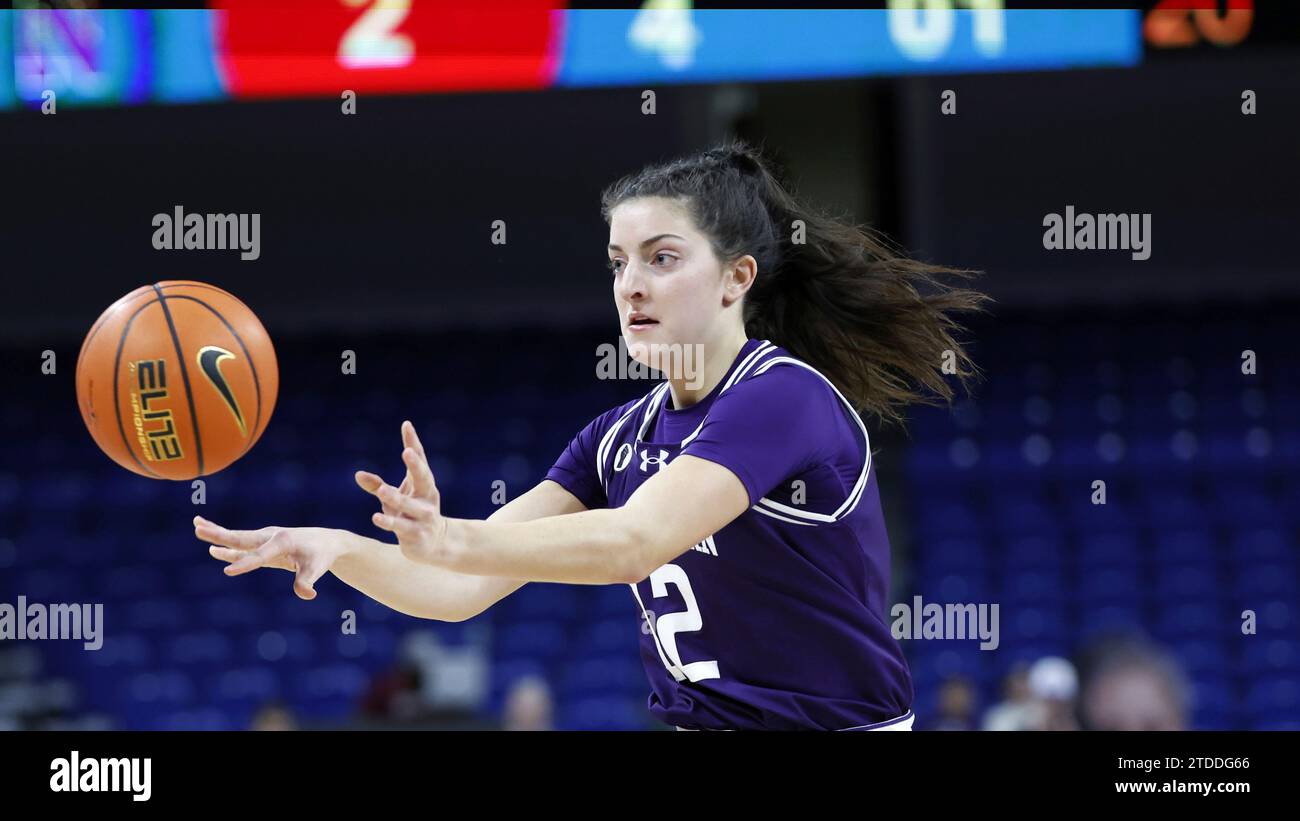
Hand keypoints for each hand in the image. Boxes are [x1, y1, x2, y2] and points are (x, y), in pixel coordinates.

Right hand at [195, 517, 353, 599]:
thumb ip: (307, 582)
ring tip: (197, 526)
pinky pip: (242, 546)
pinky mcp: (263, 546)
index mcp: (282, 541)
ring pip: (238, 538)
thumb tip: (306, 595)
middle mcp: (271, 537)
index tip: (227, 572)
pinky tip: (214, 549)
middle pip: (241, 538)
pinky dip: (227, 545)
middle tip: (197, 528)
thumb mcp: (317, 569)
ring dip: (217, 534)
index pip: (260, 556)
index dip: (245, 565)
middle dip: (219, 535)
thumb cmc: (321, 555)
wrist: (327, 543)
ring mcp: (265, 540)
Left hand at [354, 420, 448, 565]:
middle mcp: (427, 497)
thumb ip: (377, 485)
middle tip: (407, 451)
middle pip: (423, 477)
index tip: (406, 425)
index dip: (413, 442)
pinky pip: (402, 527)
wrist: (435, 545)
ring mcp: (424, 516)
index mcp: (423, 483)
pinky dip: (389, 522)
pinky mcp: (417, 534)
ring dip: (396, 497)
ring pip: (410, 505)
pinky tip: (376, 517)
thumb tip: (357, 474)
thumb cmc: (411, 514)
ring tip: (382, 490)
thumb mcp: (395, 498)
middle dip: (416, 465)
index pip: (419, 459)